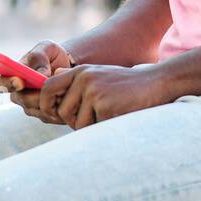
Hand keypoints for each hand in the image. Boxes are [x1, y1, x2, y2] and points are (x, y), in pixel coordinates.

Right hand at [0, 40, 74, 124]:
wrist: (67, 66)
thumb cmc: (51, 55)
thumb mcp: (47, 48)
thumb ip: (40, 58)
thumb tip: (41, 74)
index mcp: (12, 75)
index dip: (6, 85)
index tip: (19, 81)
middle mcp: (18, 93)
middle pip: (21, 100)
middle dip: (36, 94)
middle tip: (51, 87)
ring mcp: (30, 106)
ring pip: (37, 109)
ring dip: (51, 100)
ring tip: (64, 88)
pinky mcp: (44, 114)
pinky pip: (49, 115)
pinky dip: (59, 106)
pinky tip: (68, 96)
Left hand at [39, 64, 168, 129]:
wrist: (156, 83)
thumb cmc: (125, 85)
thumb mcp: (98, 76)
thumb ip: (75, 81)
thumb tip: (48, 86)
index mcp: (80, 72)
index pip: (48, 87)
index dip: (44, 103)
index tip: (51, 114)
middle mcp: (84, 79)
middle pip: (62, 112)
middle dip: (75, 122)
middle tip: (94, 118)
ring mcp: (94, 91)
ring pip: (78, 123)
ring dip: (92, 127)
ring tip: (110, 114)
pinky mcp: (105, 105)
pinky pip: (94, 127)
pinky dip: (105, 127)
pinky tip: (118, 115)